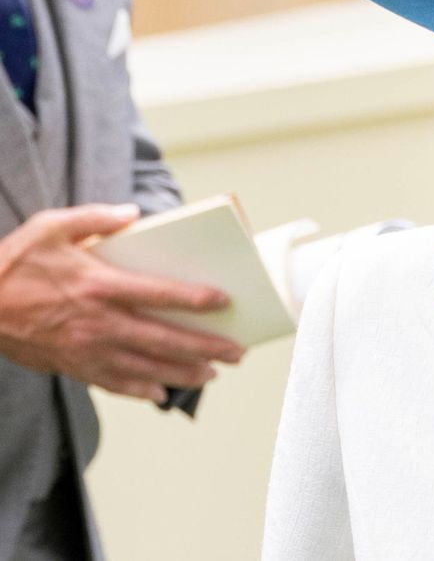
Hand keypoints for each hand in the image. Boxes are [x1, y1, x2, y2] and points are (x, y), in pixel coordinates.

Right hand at [0, 204, 244, 402]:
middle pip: (162, 338)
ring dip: (182, 373)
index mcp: (96, 285)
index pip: (158, 294)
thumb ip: (94, 218)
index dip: (194, 299)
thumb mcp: (49, 227)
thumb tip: (133, 213)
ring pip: (144, 367)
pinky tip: (161, 394)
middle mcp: (96, 322)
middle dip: (205, 347)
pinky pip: (112, 383)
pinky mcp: (70, 365)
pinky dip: (139, 390)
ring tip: (213, 374)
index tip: (224, 302)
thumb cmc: (13, 263)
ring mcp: (84, 349)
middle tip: (238, 353)